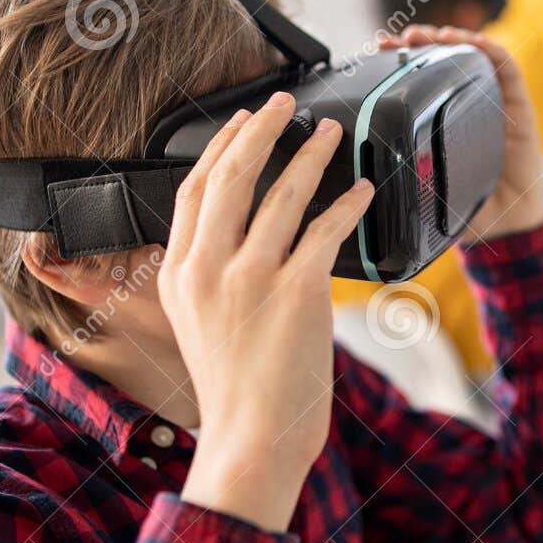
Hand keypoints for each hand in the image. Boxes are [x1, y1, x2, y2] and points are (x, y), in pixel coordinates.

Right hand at [159, 91, 374, 532]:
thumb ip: (208, 276)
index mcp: (179, 274)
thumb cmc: (235, 388)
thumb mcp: (195, 323)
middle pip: (232, 176)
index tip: (242, 121)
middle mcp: (209, 270)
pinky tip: (363, 190)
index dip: (220, 147)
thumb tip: (238, 233)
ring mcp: (251, 279)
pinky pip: (327, 229)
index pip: (193, 190)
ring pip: (283, 193)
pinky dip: (348, 203)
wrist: (251, 439)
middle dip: (261, 130)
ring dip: (312, 154)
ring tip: (333, 133)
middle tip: (285, 103)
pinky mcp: (297, 292)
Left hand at [381, 25, 542, 241]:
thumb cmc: (467, 203)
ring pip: (472, 57)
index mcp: (441, 117)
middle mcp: (468, 103)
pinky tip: (476, 41)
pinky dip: (492, 51)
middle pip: (443, 59)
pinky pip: (508, 71)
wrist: (508, 223)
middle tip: (401, 39)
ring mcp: (494, 102)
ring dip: (453, 39)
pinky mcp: (519, 107)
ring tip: (434, 35)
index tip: (377, 51)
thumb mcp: (425, 188)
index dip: (397, 61)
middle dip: (421, 42)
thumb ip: (401, 179)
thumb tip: (363, 183)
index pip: (418, 77)